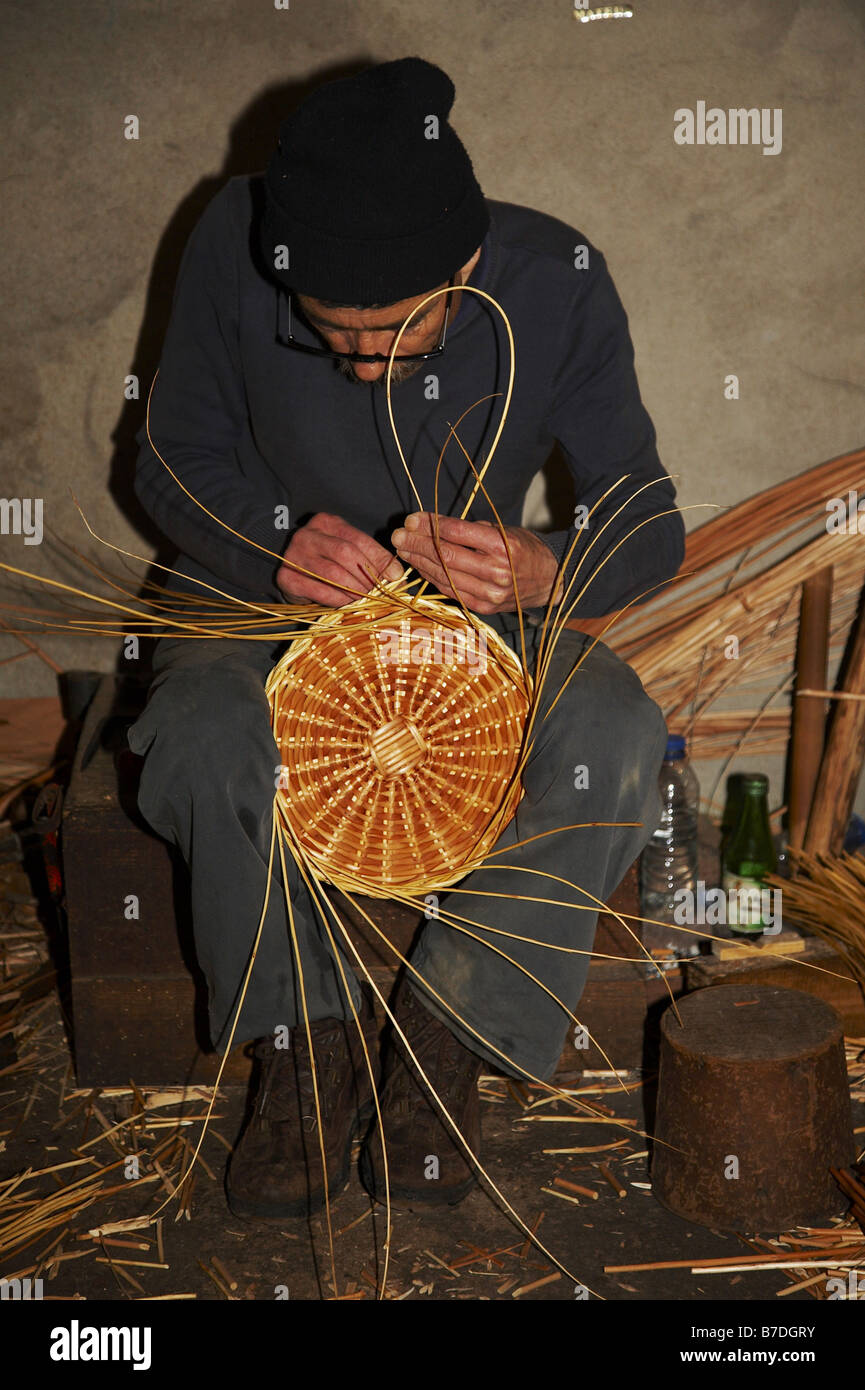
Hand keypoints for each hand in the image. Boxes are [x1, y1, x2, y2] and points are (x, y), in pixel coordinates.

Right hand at [277, 512, 403, 606]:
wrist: (293, 574)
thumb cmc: (325, 562)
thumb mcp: (347, 552)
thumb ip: (369, 558)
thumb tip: (397, 575)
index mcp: (326, 523)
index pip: (358, 539)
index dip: (380, 558)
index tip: (396, 575)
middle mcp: (308, 535)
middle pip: (346, 554)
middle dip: (368, 575)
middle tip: (380, 590)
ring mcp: (294, 555)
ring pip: (334, 574)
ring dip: (355, 589)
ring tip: (367, 598)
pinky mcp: (287, 578)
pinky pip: (321, 591)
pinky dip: (340, 600)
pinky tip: (349, 603)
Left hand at [389, 513, 563, 613]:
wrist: (552, 580)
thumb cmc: (526, 549)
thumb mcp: (505, 530)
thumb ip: (472, 530)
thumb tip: (432, 525)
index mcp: (503, 546)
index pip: (458, 533)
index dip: (431, 525)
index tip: (412, 518)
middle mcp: (496, 572)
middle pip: (447, 555)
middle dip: (418, 543)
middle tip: (397, 533)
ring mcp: (489, 593)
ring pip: (445, 575)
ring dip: (419, 561)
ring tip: (402, 548)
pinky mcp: (483, 607)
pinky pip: (451, 590)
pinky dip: (432, 577)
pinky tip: (419, 565)